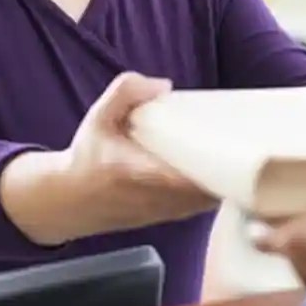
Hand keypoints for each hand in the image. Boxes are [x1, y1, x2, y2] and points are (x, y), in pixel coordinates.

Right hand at [63, 72, 218, 235]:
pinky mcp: (165, 219)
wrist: (68, 200)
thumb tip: (164, 86)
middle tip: (237, 142)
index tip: (231, 142)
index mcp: (140, 173)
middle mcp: (156, 198)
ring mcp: (163, 212)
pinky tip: (215, 172)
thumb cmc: (86, 157)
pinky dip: (210, 191)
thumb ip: (125, 92)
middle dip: (227, 170)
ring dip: (221, 182)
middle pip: (209, 191)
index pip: (191, 178)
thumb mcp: (98, 117)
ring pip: (207, 202)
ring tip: (231, 155)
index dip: (217, 165)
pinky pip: (198, 207)